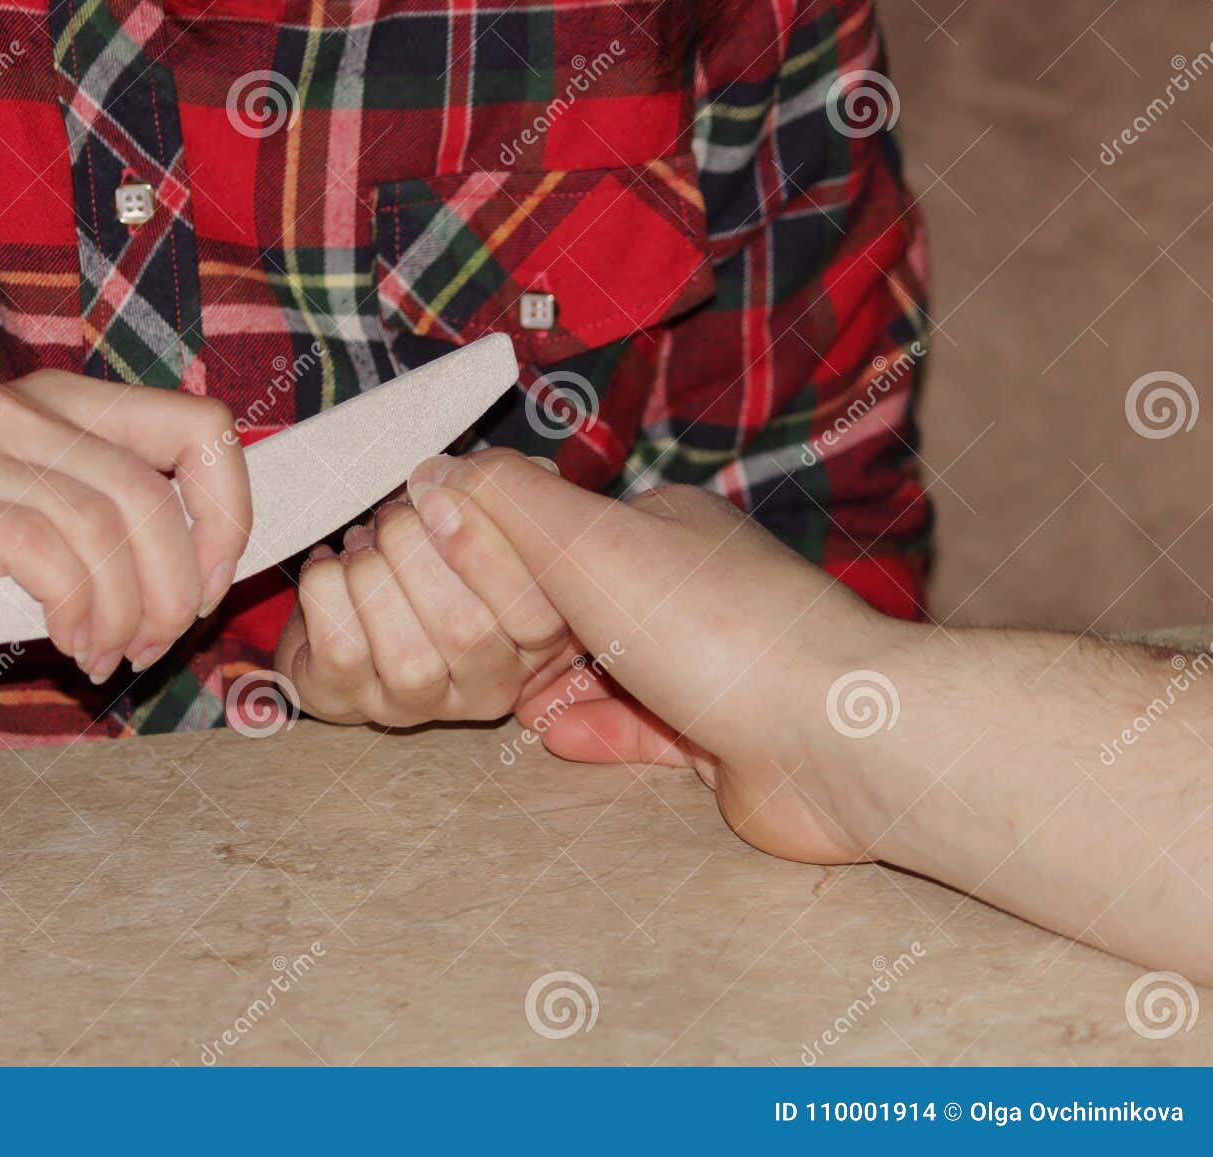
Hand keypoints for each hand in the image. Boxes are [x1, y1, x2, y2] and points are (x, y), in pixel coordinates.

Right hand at [0, 370, 250, 682]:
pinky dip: (79, 611)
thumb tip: (187, 565)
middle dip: (181, 586)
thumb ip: (86, 509)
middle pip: (159, 493)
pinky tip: (73, 646)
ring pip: (109, 525)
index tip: (208, 582)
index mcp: (56, 403)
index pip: (200, 427)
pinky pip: (45, 553)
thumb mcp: (10, 499)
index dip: (230, 510)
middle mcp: (20, 412)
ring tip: (111, 656)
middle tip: (158, 642)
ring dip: (132, 611)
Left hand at [274, 450, 577, 726]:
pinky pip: (341, 649)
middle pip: (467, 631)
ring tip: (361, 542)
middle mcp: (485, 688)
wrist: (348, 611)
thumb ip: (497, 499)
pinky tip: (330, 565)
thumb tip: (469, 477)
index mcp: (533, 644)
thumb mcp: (475, 523)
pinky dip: (328, 589)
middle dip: (416, 553)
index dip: (486, 551)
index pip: (537, 614)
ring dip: (373, 576)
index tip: (437, 498)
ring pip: (407, 655)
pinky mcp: (347, 701)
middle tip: (391, 514)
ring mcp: (415, 705)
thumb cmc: (425, 560)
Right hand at [405, 451, 907, 864]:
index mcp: (666, 526)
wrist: (828, 738)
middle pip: (582, 605)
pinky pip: (642, 729)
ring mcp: (710, 664)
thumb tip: (439, 469)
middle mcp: (692, 588)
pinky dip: (598, 730)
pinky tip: (555, 736)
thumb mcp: (588, 542)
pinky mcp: (721, 737)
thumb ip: (508, 504)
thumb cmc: (714, 628)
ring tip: (505, 700)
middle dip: (523, 630)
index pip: (564, 531)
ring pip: (611, 670)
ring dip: (556, 684)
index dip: (502, 561)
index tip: (450, 590)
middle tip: (469, 653)